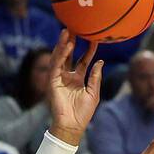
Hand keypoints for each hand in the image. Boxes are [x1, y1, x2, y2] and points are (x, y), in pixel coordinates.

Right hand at [48, 30, 102, 144]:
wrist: (73, 125)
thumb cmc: (83, 113)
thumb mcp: (93, 93)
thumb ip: (95, 77)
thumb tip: (100, 62)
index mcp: (78, 79)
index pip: (82, 60)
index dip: (88, 50)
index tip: (94, 40)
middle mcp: (68, 76)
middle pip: (69, 55)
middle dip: (71, 41)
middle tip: (75, 27)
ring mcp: (59, 78)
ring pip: (60, 57)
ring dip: (63, 44)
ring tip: (68, 31)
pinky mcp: (52, 81)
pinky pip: (56, 65)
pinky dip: (61, 55)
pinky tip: (66, 46)